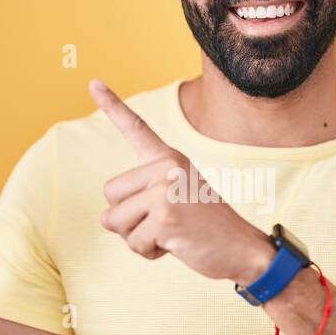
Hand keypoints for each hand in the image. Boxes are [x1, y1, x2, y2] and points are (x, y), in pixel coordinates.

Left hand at [89, 80, 274, 282]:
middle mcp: (166, 167)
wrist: (243, 248)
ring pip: (115, 221)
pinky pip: (133, 242)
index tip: (93, 83)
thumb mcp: (177, 196)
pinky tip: (175, 245)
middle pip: (110, 194)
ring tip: (170, 232)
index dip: (112, 105)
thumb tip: (105, 219)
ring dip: (137, 236)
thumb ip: (143, 196)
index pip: (135, 128)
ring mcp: (165, 190)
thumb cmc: (205, 226)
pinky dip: (149, 252)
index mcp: (169, 157)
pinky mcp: (165, 217)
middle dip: (128, 217)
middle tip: (165, 220)